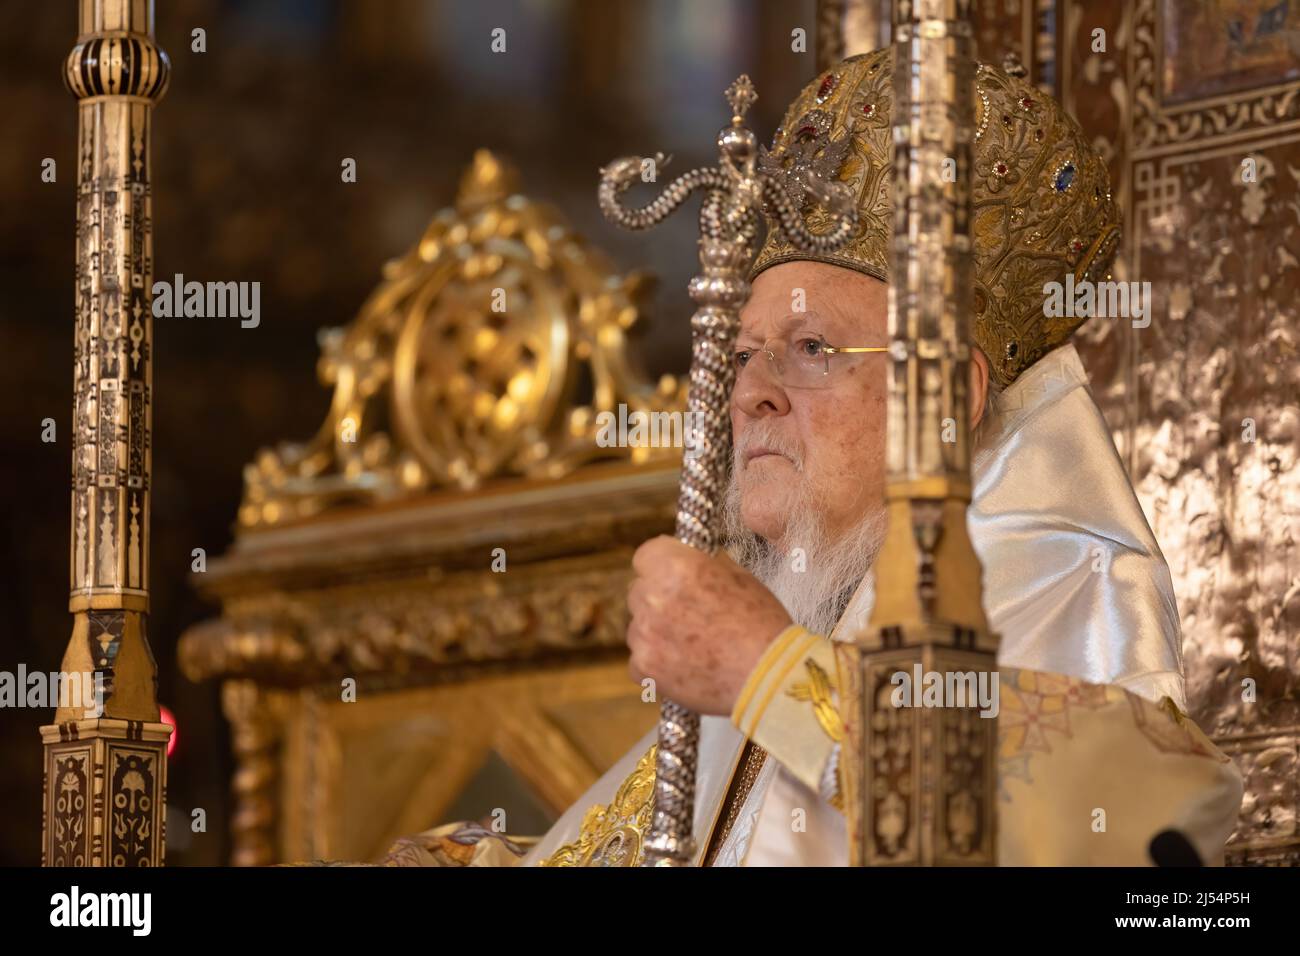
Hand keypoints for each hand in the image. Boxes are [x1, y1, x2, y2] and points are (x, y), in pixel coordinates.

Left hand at [626, 535, 793, 715]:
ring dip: (656, 631)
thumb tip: (691, 560)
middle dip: (658, 599)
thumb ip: (705, 565)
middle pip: (640, 591)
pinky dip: (656, 663)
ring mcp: (645, 634)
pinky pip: (639, 659)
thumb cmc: (762, 624)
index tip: (672, 575)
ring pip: (638, 626)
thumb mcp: (740, 577)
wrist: (768, 677)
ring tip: (692, 645)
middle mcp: (654, 597)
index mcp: (676, 567)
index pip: (646, 555)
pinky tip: (685, 666)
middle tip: (688, 614)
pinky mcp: (644, 667)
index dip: (661, 565)